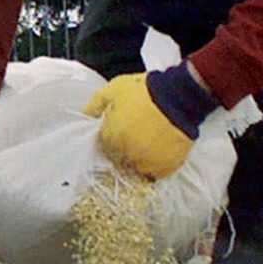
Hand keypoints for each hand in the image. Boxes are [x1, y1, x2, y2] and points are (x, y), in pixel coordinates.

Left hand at [80, 66, 216, 179]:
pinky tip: (161, 148)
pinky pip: (156, 173)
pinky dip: (157, 164)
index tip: (123, 127)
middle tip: (139, 131)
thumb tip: (83, 117)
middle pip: (120, 157)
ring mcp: (146, 162)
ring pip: (137, 166)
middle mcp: (126, 153)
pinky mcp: (165, 167)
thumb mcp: (112, 90)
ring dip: (141, 157)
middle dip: (126, 147)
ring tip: (152, 139)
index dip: (113, 136)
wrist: (179, 95)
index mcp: (111, 137)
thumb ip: (94, 106)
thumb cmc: (145, 90)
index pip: (104, 145)